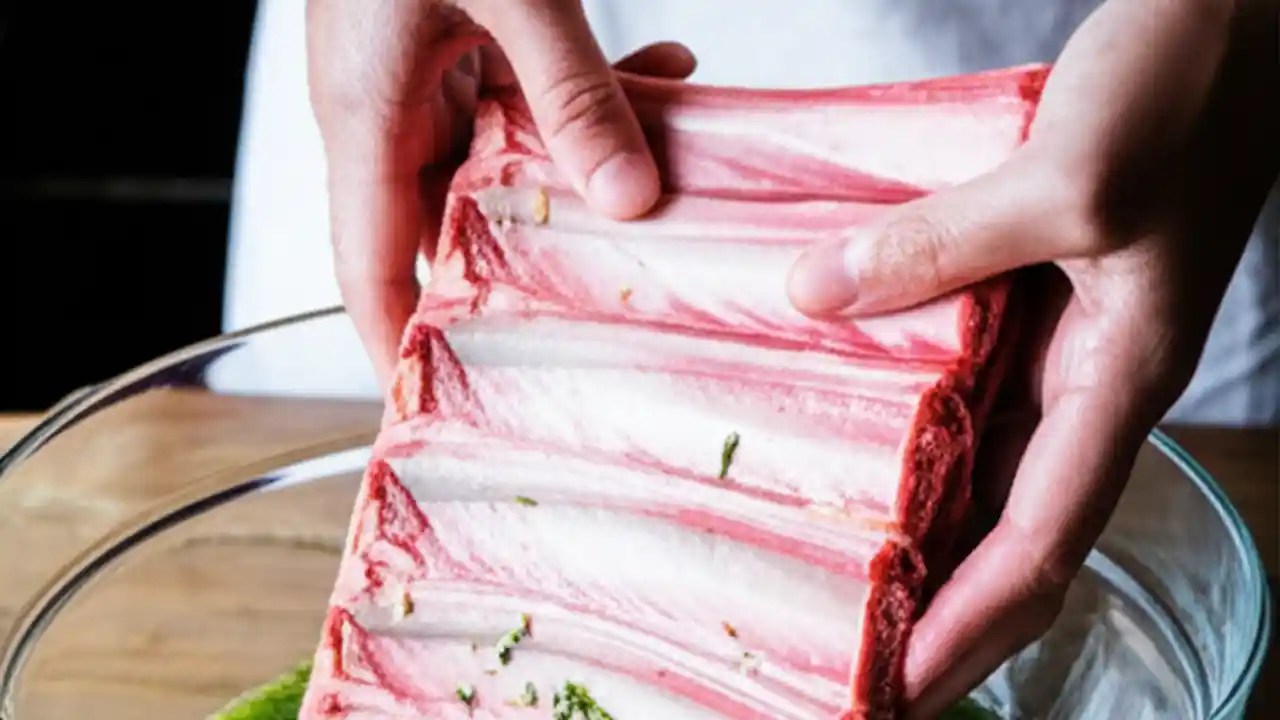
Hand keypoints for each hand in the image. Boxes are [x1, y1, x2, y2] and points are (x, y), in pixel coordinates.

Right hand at [306, 0, 694, 384]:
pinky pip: (518, 94)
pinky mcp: (450, 36)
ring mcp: (417, 74)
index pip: (370, 273)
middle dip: (540, 254)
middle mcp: (383, 108)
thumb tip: (629, 195)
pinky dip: (583, 93)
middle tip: (611, 291)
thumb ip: (570, 91)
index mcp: (366, 117)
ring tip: (664, 160)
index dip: (401, 351)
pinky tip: (659, 74)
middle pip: (456, 224)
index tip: (444, 411)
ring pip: (503, 159)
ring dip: (583, 159)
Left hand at [788, 0, 1277, 714]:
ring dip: (919, 533)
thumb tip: (815, 295)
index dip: (973, 628)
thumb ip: (944, 242)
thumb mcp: (1073, 175)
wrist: (1228, 17)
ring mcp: (1056, 339)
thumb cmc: (1191, 87)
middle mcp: (1085, 379)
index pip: (1040, 545)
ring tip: (833, 583)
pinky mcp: (1027, 292)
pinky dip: (906, 431)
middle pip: (1006, 531)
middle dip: (938, 611)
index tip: (897, 690)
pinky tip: (842, 443)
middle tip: (848, 663)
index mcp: (1120, 380)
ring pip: (978, 467)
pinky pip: (956, 386)